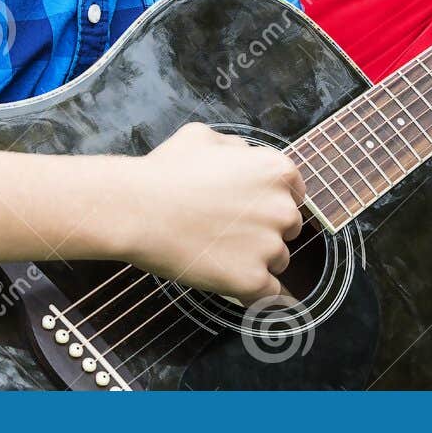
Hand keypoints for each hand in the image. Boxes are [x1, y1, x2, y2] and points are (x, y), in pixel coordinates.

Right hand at [120, 122, 305, 305]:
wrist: (137, 209)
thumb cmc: (165, 172)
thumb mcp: (203, 137)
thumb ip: (235, 148)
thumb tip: (245, 156)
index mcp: (276, 171)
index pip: (294, 193)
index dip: (269, 202)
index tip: (250, 210)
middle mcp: (282, 208)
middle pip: (288, 229)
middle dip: (265, 230)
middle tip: (227, 231)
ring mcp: (269, 247)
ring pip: (277, 261)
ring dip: (255, 260)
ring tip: (216, 253)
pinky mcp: (252, 281)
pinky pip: (268, 295)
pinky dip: (251, 293)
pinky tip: (232, 284)